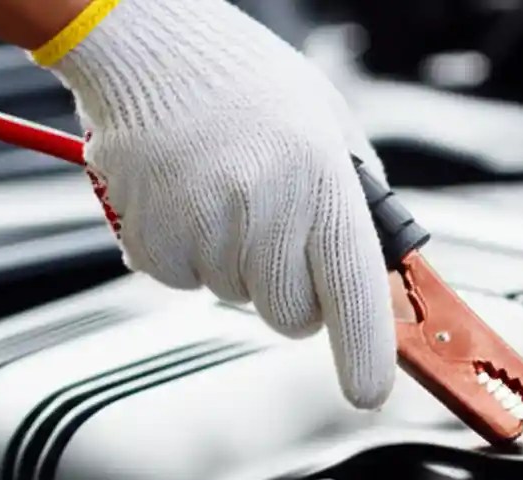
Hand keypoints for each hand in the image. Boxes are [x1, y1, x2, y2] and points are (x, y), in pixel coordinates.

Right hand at [42, 0, 394, 407]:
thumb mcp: (328, 124)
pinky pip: (186, 283)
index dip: (365, 354)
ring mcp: (204, 230)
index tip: (369, 391)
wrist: (145, 45)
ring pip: (237, 298)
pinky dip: (189, 254)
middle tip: (275, 230)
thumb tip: (377, 266)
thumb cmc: (243, 79)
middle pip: (293, 317)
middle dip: (293, 292)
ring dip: (237, 263)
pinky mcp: (153, 242)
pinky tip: (187, 197)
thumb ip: (357, 197)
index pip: (353, 291)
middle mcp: (265, 211)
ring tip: (223, 190)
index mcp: (320, 181)